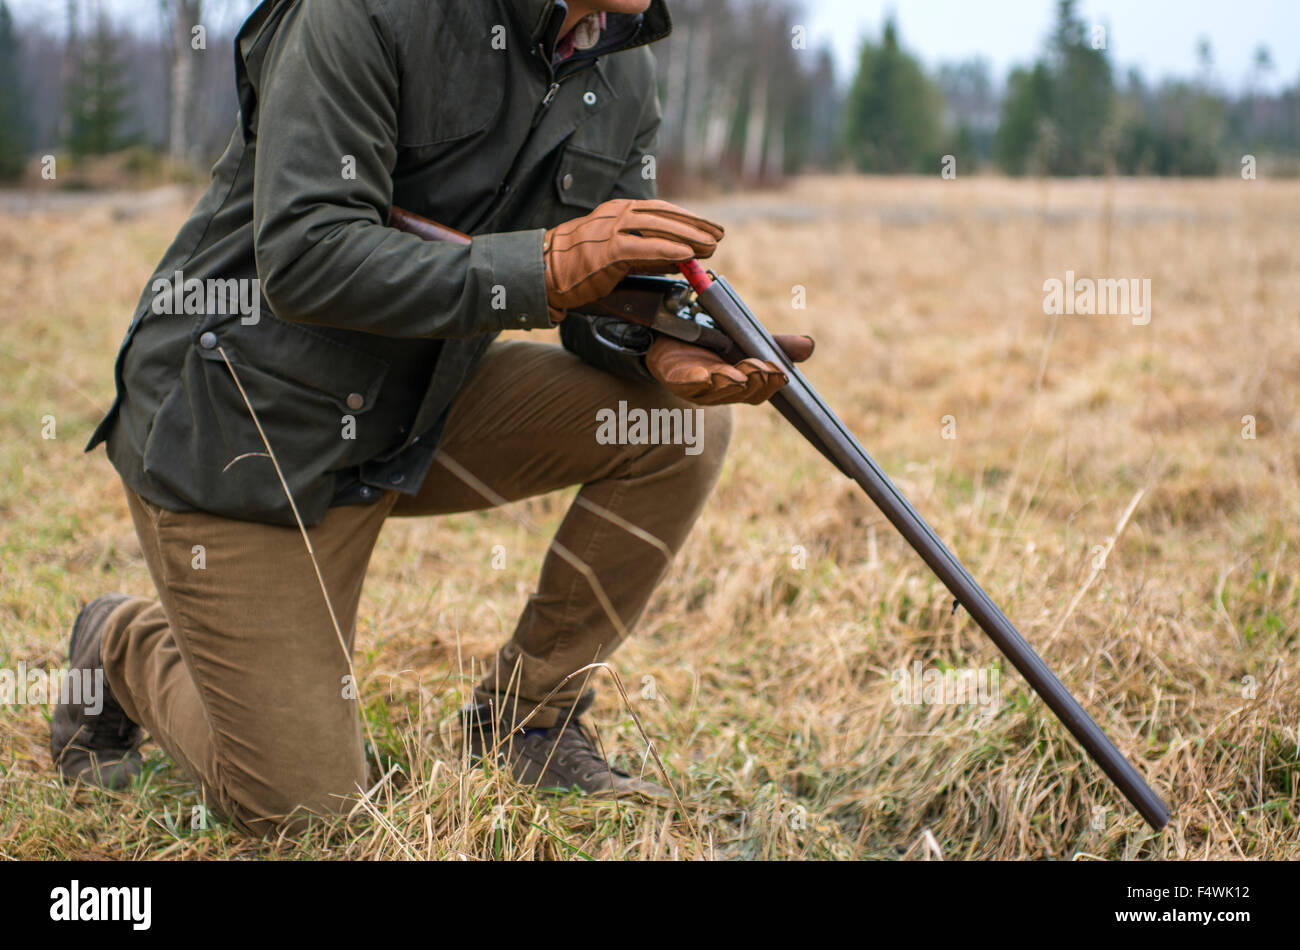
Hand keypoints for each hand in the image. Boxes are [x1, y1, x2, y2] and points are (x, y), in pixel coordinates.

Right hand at [543, 199, 723, 318]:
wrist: (543, 270)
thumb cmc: (578, 264)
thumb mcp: (617, 254)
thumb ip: (647, 255)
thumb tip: (680, 260)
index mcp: (619, 211)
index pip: (661, 210)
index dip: (689, 219)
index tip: (710, 228)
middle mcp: (618, 214)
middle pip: (665, 215)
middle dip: (695, 225)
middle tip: (719, 235)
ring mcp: (612, 229)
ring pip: (659, 228)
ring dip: (689, 236)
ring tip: (711, 245)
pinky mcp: (607, 249)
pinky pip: (644, 247)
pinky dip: (669, 250)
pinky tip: (687, 255)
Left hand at [647, 333, 814, 405]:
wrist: (670, 334)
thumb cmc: (713, 343)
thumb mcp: (747, 340)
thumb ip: (777, 344)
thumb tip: (809, 346)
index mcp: (740, 386)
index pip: (760, 392)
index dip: (770, 384)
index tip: (780, 373)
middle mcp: (720, 392)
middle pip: (740, 393)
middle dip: (751, 381)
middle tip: (761, 368)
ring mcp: (696, 388)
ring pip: (715, 391)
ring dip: (727, 383)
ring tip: (737, 373)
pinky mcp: (674, 377)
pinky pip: (685, 382)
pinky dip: (695, 380)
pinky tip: (705, 375)